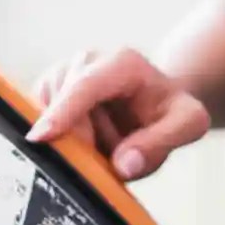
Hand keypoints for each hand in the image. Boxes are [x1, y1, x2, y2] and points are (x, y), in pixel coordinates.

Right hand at [28, 48, 210, 180]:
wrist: (154, 103)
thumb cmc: (168, 112)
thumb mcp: (186, 124)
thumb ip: (160, 143)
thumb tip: (124, 164)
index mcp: (123, 62)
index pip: (86, 86)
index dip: (62, 111)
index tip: (42, 137)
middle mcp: (88, 60)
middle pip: (62, 103)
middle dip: (74, 139)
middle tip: (101, 160)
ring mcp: (64, 72)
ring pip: (46, 112)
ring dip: (69, 140)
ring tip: (101, 144)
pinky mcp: (49, 89)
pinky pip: (39, 119)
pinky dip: (57, 138)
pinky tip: (84, 140)